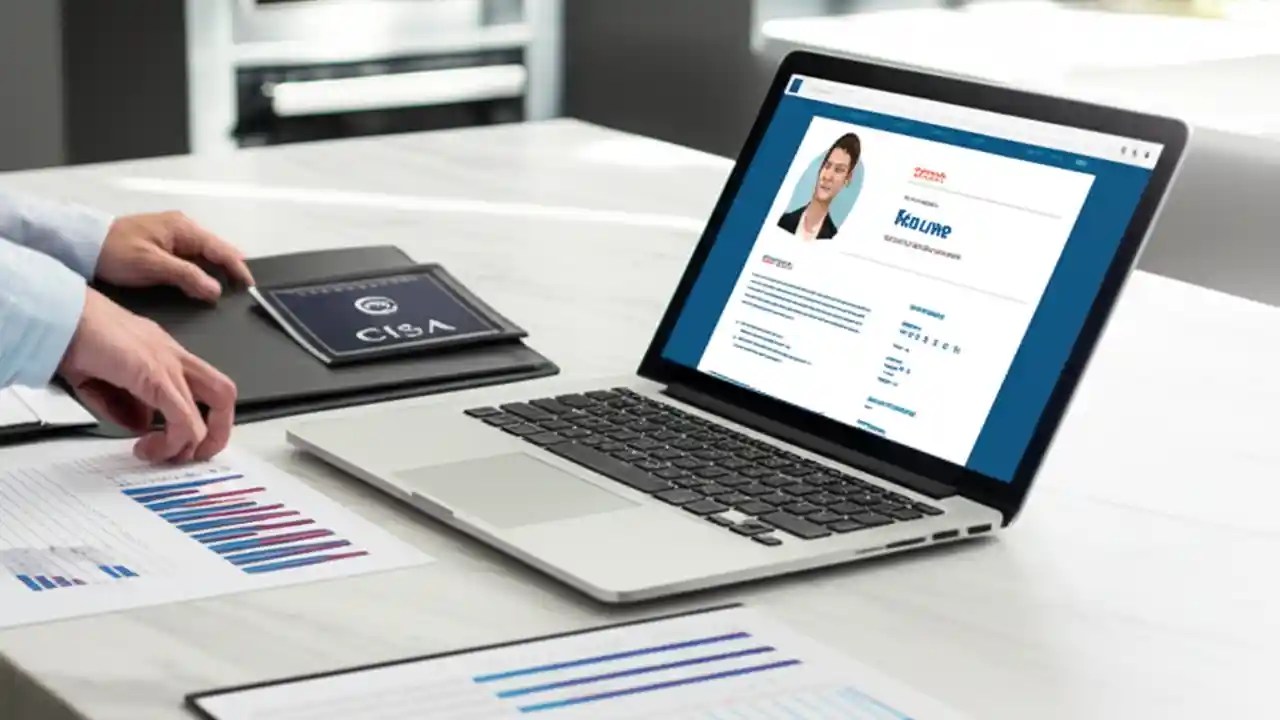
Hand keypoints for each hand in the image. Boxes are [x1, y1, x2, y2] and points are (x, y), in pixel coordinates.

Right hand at [58, 288, 237, 462]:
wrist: (57, 316)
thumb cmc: (72, 336)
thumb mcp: (102, 381)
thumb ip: (126, 405)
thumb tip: (141, 427)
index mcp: (163, 354)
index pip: (202, 388)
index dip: (199, 419)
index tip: (178, 442)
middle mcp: (173, 356)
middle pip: (224, 392)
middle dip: (218, 431)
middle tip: (192, 455)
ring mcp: (169, 363)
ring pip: (218, 403)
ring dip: (197, 440)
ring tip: (165, 455)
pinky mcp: (156, 375)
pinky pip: (183, 416)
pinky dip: (173, 440)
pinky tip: (149, 446)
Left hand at [96, 211, 253, 301]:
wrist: (83, 243)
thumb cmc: (113, 250)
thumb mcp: (152, 265)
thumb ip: (187, 276)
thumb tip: (215, 289)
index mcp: (183, 229)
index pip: (221, 249)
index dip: (238, 268)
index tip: (249, 285)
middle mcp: (182, 228)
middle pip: (216, 250)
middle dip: (230, 268)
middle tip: (241, 289)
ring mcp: (173, 234)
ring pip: (205, 254)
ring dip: (215, 270)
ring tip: (225, 288)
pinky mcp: (164, 242)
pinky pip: (192, 256)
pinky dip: (201, 269)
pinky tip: (201, 281)